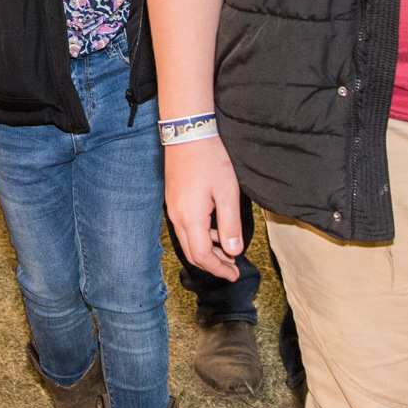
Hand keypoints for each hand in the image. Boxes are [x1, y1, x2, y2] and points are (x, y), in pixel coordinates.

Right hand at [163, 132, 241, 280]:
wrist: (187, 133)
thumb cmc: (210, 160)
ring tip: (227, 251)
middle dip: (213, 265)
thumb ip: (230, 225)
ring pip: (188, 242)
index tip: (235, 274)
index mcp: (191, 218)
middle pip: (192, 253)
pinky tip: (214, 231)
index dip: (219, 269)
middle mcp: (177, 217)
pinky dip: (200, 237)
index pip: (203, 256)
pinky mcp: (173, 200)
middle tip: (232, 269)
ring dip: (207, 251)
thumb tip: (234, 251)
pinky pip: (185, 228)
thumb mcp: (227, 193)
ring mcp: (172, 209)